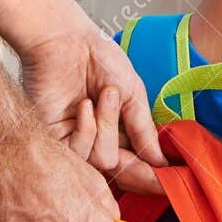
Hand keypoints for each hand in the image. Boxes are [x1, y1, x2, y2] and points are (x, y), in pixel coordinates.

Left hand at [19, 26, 166, 194]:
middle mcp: (97, 139)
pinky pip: (78, 152)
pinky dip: (87, 128)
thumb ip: (144, 128)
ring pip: (102, 160)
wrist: (66, 40)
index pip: (136, 163)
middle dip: (133, 154)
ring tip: (103, 96)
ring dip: (107, 126)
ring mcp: (76, 140)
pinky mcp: (54, 138)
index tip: (168, 180)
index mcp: (119, 130)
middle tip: (132, 126)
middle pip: (121, 169)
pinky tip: (84, 105)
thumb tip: (161, 162)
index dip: (151, 174)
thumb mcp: (132, 93)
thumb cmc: (97, 57)